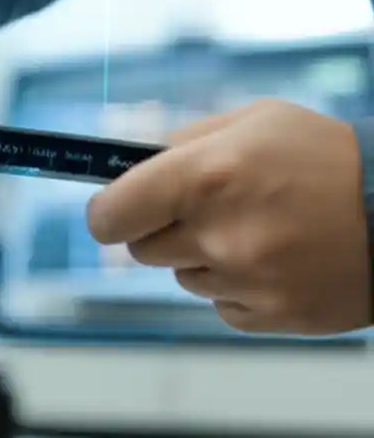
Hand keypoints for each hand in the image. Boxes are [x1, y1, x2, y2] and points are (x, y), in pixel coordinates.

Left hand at [86, 99, 371, 334]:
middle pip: (141, 250)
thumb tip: (131, 167)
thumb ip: (184, 143)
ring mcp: (244, 281)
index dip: (108, 213)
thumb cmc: (328, 158)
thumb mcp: (255, 122)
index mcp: (204, 177)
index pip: (109, 216)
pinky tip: (278, 259)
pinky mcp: (269, 315)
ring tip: (259, 230)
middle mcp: (218, 234)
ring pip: (184, 277)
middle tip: (210, 209)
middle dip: (163, 229)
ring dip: (205, 257)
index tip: (115, 211)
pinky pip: (222, 305)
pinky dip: (239, 287)